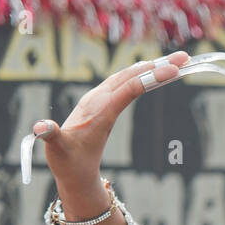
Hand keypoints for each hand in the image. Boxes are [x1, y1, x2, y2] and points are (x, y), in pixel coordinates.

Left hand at [31, 51, 190, 193]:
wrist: (65, 166)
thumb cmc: (65, 161)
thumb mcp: (57, 149)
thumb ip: (49, 135)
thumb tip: (40, 127)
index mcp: (97, 107)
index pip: (129, 87)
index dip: (152, 77)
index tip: (175, 70)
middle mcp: (99, 97)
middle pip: (132, 74)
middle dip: (158, 65)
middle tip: (184, 57)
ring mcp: (101, 98)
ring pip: (130, 76)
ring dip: (153, 67)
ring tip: (178, 61)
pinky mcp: (103, 101)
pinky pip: (127, 84)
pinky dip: (144, 76)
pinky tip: (155, 71)